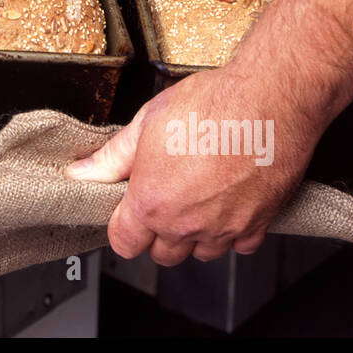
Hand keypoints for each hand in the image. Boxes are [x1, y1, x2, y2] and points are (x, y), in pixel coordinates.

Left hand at [66, 67, 321, 264]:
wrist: (270, 99)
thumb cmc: (213, 104)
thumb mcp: (148, 121)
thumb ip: (113, 156)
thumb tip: (82, 172)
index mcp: (152, 200)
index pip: (124, 242)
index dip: (123, 227)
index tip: (129, 212)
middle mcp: (186, 222)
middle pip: (162, 253)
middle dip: (158, 231)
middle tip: (166, 195)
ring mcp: (224, 228)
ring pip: (200, 252)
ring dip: (195, 233)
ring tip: (198, 195)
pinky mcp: (258, 225)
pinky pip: (238, 246)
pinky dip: (232, 231)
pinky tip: (228, 201)